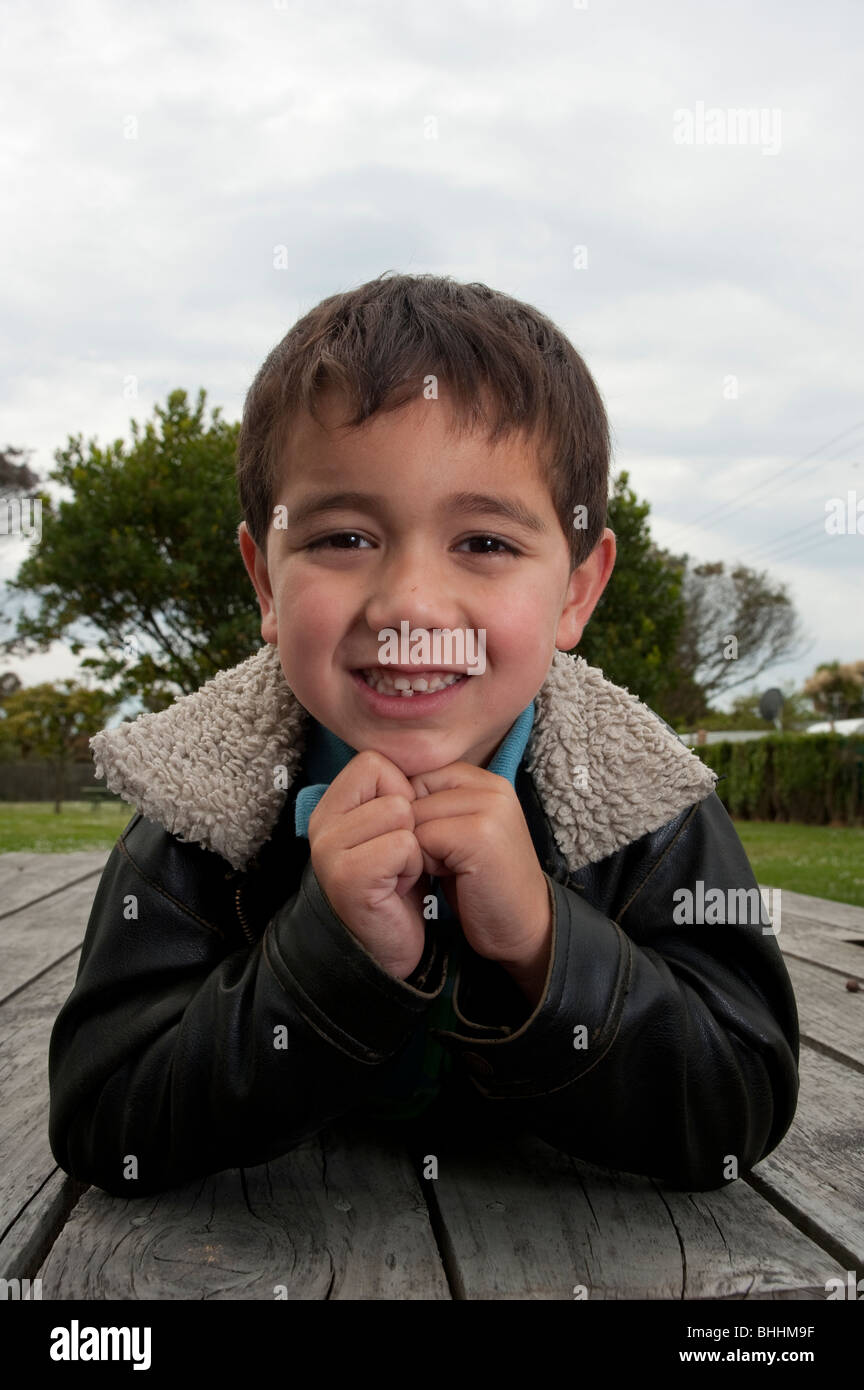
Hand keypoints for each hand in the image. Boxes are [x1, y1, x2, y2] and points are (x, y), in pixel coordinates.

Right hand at [307, 751, 428, 980]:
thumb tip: (419, 761)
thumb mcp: (391, 830)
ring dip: (414, 849)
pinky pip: (402, 845)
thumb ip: (393, 794)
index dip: (401, 792)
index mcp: (331, 807)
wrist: (388, 948)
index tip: (398, 832)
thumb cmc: (396, 885)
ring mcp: (330, 849)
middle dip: (411, 825)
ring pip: (400, 814)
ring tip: (398, 874)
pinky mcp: (348, 876)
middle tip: (398, 861)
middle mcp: (322, 823)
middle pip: (393, 789)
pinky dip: (412, 868)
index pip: (374, 763)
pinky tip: (398, 889)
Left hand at [408, 762, 552, 1006]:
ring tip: (447, 869)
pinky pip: (423, 838)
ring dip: (418, 849)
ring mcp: (489, 808)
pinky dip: (426, 864)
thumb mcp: (458, 834)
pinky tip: (450, 878)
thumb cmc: (482, 885)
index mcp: (486, 781)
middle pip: (412, 793)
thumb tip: (383, 793)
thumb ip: (434, 806)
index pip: (418, 776)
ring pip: (414, 815)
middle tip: (441, 862)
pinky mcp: (481, 834)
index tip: (432, 845)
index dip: (411, 814)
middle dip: (413, 831)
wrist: (524, 928)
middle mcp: (491, 786)